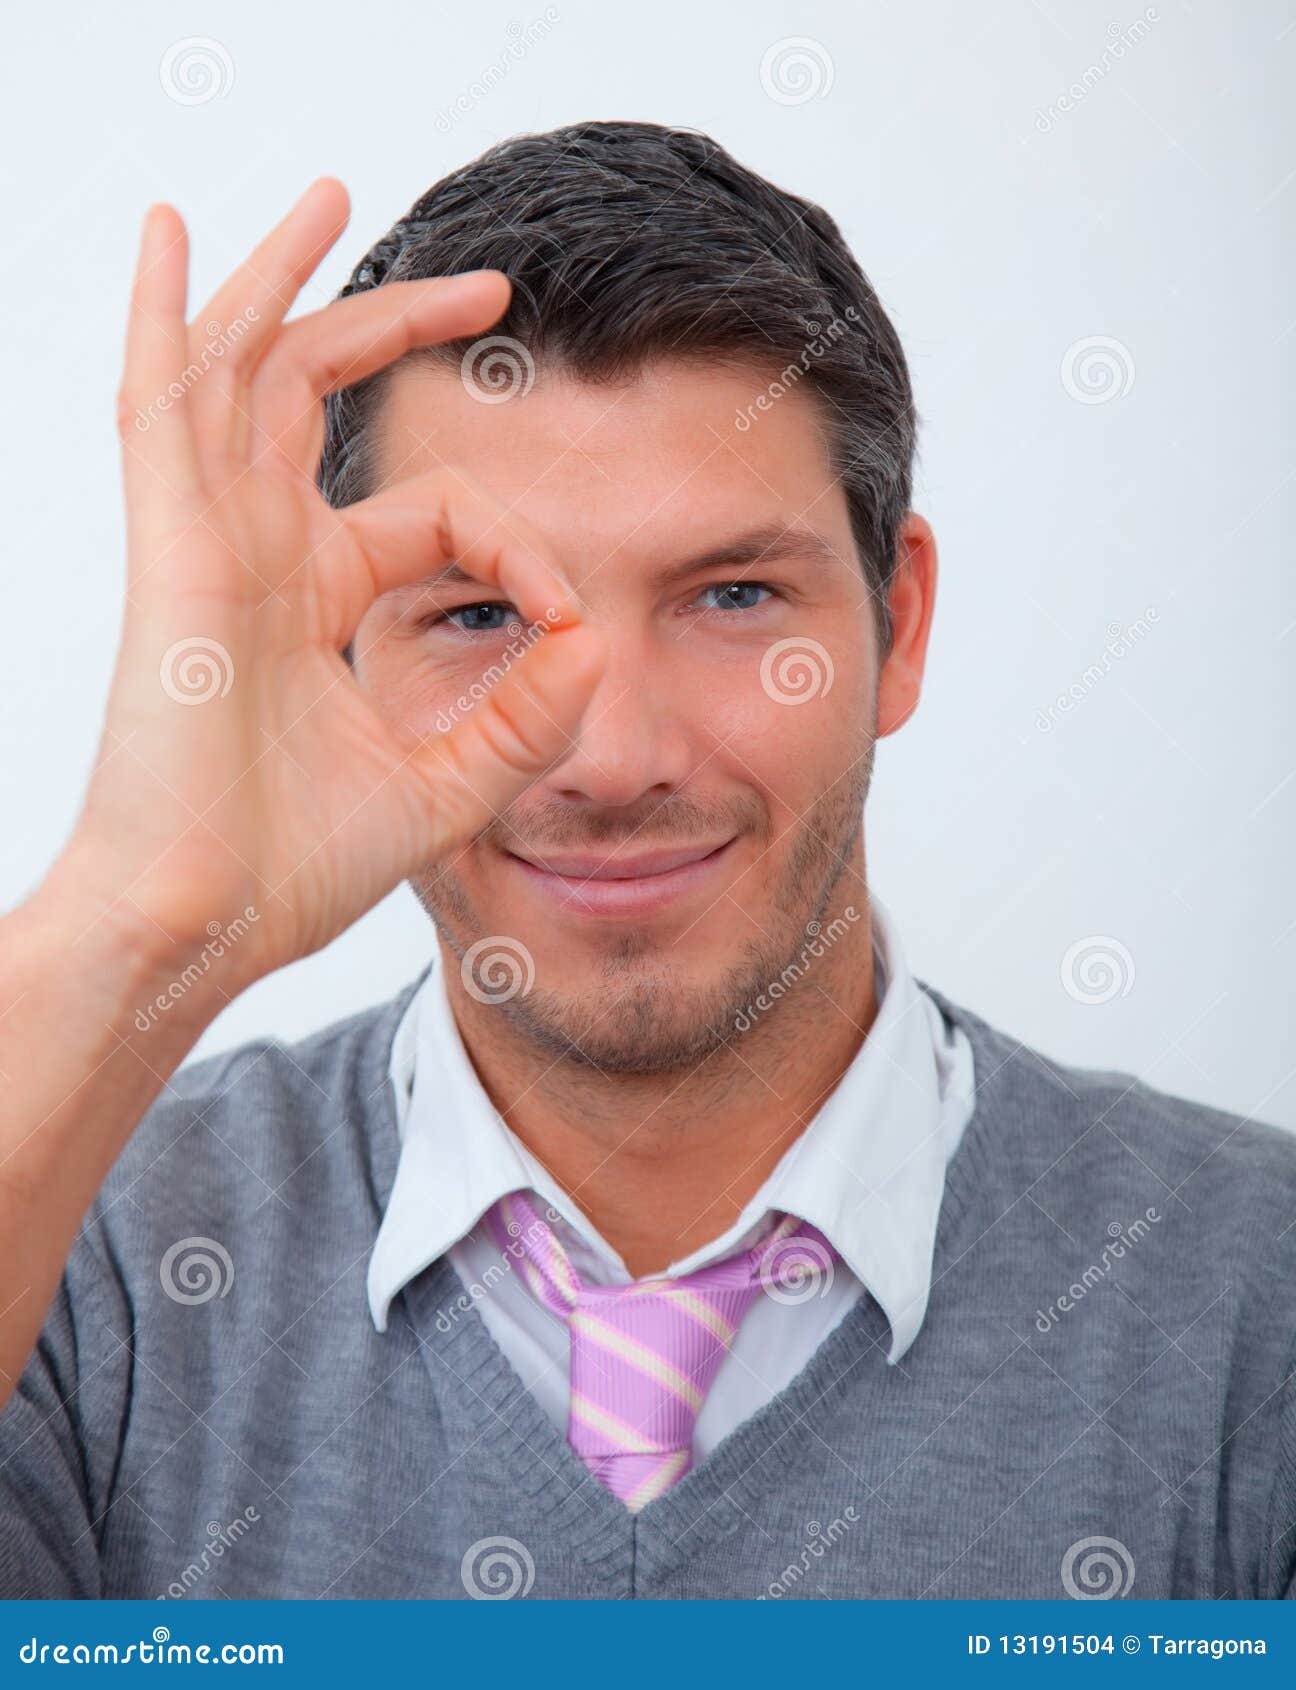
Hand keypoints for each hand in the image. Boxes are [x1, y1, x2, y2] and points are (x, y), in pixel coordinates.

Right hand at [57, 179, 603, 986]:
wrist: (203, 927)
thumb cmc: (287, 868)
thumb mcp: (443, 782)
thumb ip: (523, 714)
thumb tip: (598, 635)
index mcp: (314, 600)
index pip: (438, 515)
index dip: (523, 547)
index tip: (568, 622)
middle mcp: (257, 554)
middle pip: (316, 399)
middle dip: (397, 327)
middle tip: (484, 288)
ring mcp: (207, 544)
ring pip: (237, 368)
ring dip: (280, 277)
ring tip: (326, 191)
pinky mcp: (172, 554)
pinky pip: (160, 406)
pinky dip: (157, 314)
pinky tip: (167, 233)